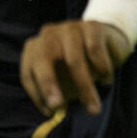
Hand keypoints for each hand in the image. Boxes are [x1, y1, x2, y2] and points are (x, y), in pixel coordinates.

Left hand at [19, 19, 133, 116]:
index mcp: (35, 48)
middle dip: (49, 85)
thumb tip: (52, 112)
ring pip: (73, 60)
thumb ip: (56, 92)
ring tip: (93, 108)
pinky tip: (106, 80)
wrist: (109, 41)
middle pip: (44, 60)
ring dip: (84, 87)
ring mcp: (69, 27)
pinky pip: (94, 50)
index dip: (36, 93)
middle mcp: (47, 35)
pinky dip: (102, 69)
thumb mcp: (64, 79)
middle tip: (58, 106)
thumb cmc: (80, 65)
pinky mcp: (91, 25)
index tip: (49, 112)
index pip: (28, 72)